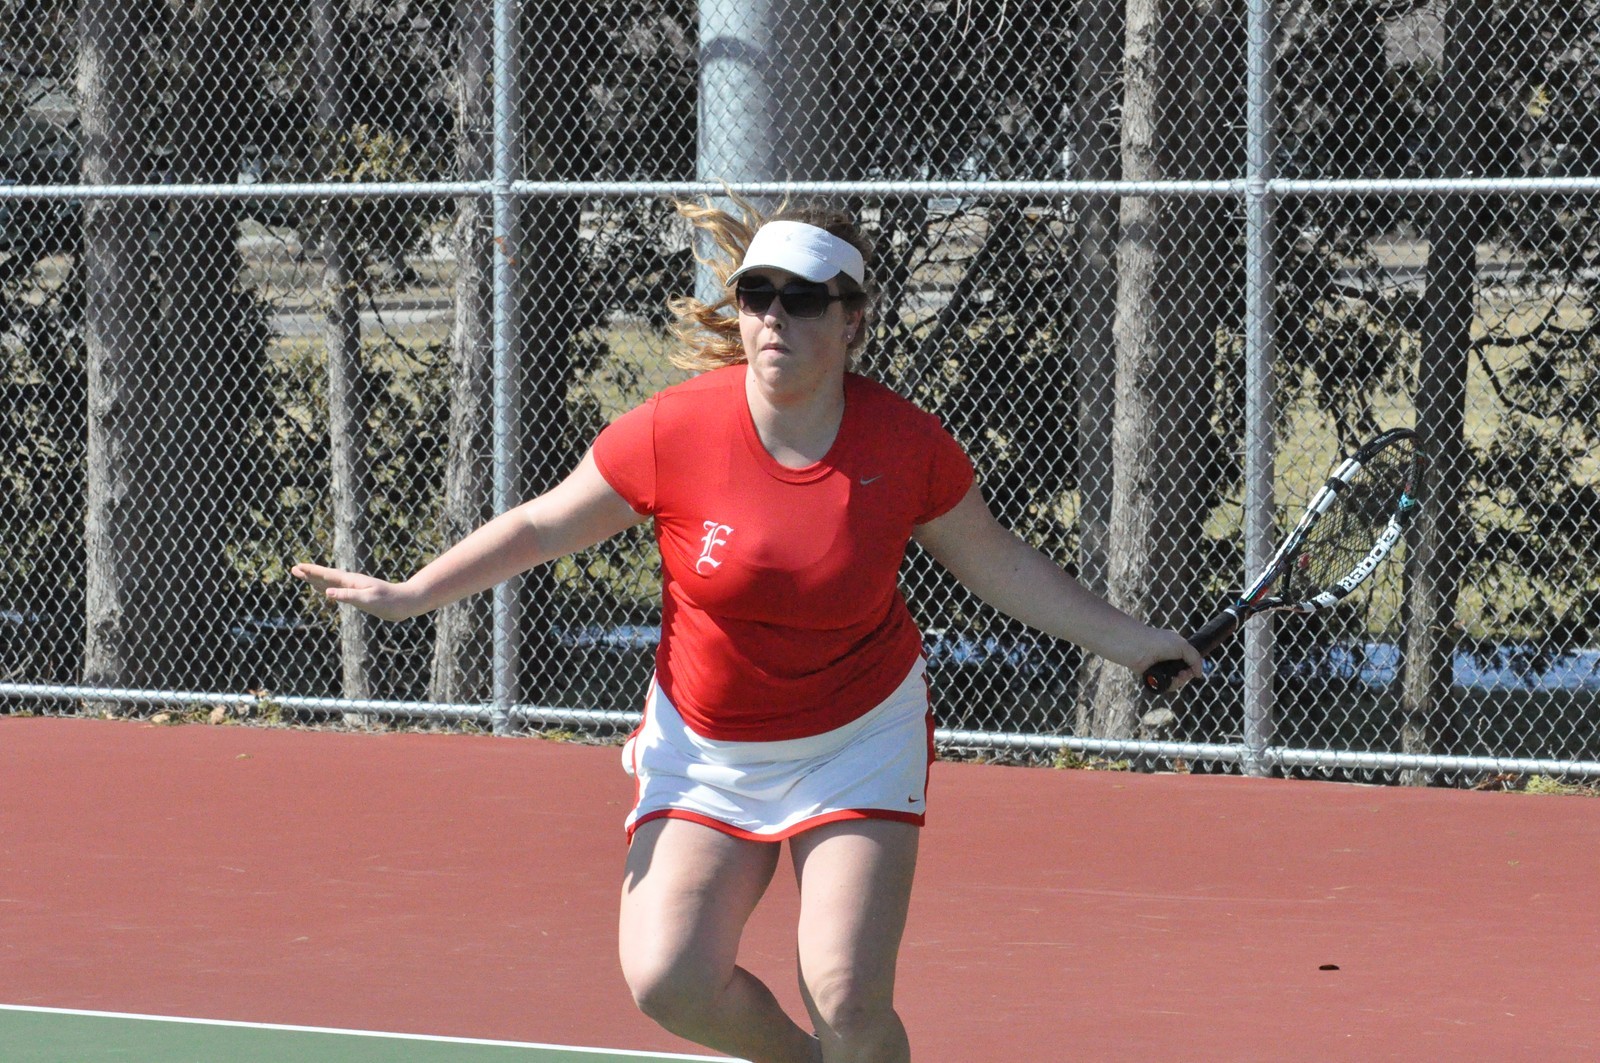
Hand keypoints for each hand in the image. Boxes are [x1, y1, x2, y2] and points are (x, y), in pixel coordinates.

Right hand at [290, 562, 425, 621]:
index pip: (327, 575)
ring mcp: (355, 588)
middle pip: (326, 576)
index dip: (311, 572)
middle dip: (310, 573)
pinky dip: (328, 588)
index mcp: (351, 582)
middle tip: (294, 569)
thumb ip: (348, 596)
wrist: (405, 603)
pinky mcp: (359, 595)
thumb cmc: (389, 601)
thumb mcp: (368, 600)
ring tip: (305, 577)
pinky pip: (338, 590)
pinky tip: (326, 591)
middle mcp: (351, 583)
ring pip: (331, 582)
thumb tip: (327, 592)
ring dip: (317, 580)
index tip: (297, 567)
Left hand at [1128, 628, 1205, 691]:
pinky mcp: (1153, 676)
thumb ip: (1195, 659)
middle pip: (1183, 674)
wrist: (1138, 648)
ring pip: (1175, 681)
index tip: (1193, 670)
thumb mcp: (1183, 646)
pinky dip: (1168, 685)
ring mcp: (1160, 668)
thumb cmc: (1158, 642)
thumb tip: (1199, 674)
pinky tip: (1166, 680)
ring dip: (1178, 681)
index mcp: (1175, 648)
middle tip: (1182, 674)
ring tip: (1176, 677)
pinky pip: (1165, 686)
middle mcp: (1168, 658)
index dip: (1193, 668)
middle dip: (1186, 676)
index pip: (1189, 662)